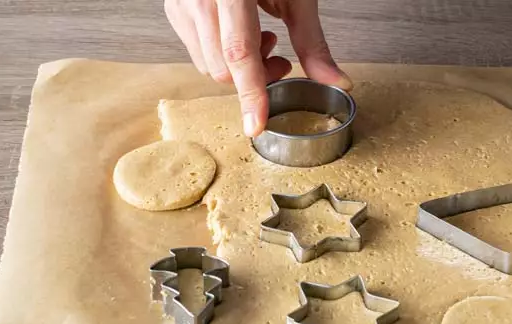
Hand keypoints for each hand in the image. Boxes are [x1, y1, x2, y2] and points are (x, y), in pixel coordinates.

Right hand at [164, 0, 352, 136]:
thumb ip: (312, 41)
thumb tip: (336, 81)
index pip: (239, 54)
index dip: (251, 94)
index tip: (256, 125)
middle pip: (222, 68)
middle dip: (254, 79)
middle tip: (280, 61)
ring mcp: (182, 3)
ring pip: (207, 65)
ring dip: (239, 69)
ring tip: (262, 41)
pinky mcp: (175, 9)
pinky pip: (196, 51)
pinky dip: (223, 54)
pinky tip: (242, 34)